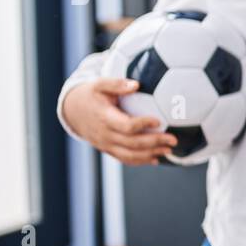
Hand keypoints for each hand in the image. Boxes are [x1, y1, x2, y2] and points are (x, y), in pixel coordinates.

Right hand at [61, 77, 177, 166]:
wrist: (72, 111)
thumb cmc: (90, 95)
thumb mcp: (99, 84)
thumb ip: (117, 84)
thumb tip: (136, 84)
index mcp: (104, 117)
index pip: (126, 126)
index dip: (143, 124)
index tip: (159, 121)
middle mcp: (105, 134)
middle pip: (132, 143)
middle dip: (154, 142)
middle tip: (173, 140)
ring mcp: (106, 144)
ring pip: (129, 155)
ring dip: (150, 154)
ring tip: (168, 151)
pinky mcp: (107, 150)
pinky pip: (124, 159)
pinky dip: (140, 161)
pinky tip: (155, 159)